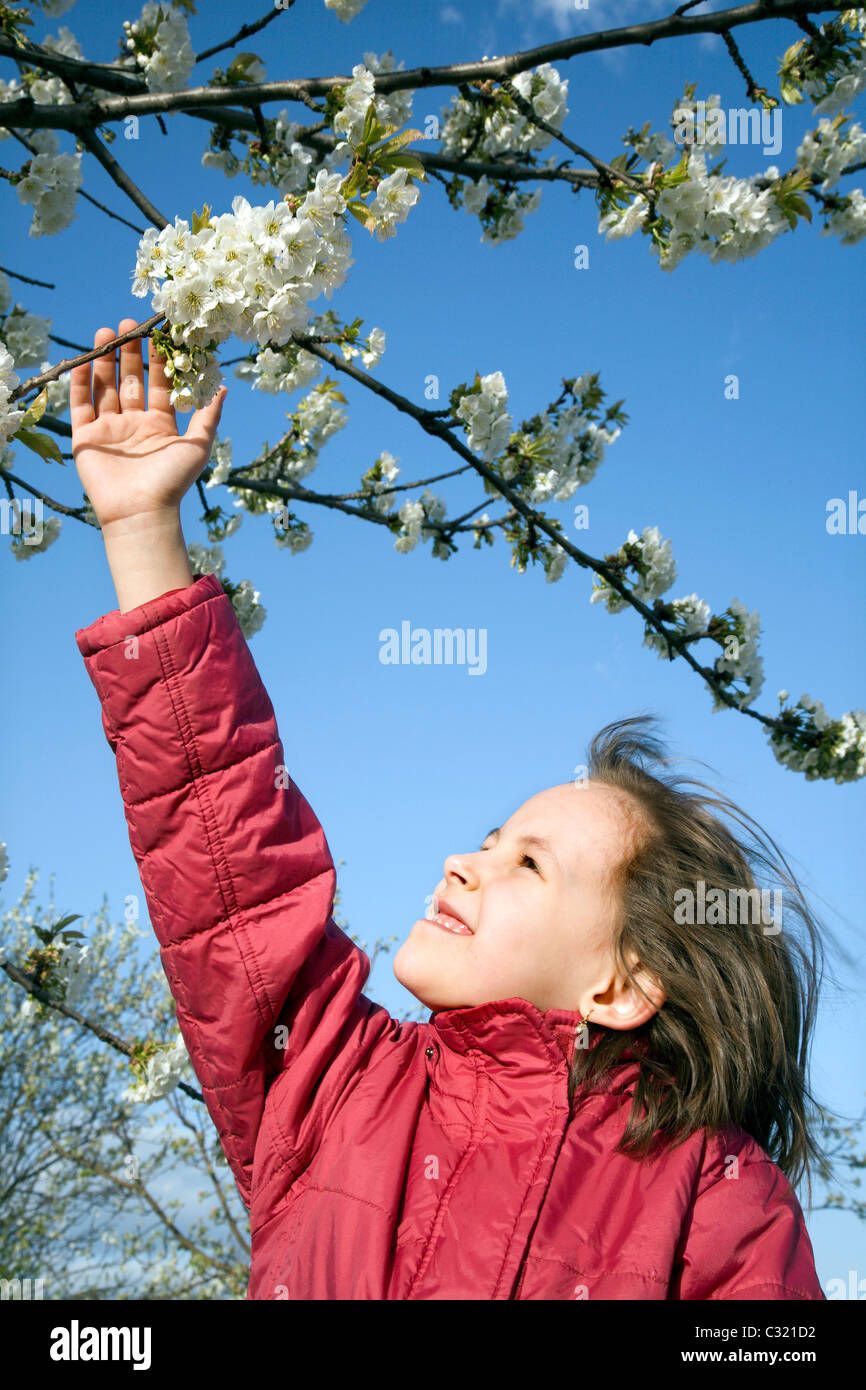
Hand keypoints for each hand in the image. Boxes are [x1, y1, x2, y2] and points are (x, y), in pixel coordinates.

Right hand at [70, 319, 226, 532]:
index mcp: (161, 425)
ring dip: (104, 360)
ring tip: (106, 332)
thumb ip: (208, 414)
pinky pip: (80, 405)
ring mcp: (109, 430)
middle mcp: (134, 424)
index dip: (158, 358)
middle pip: (130, 380)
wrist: (141, 511)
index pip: (159, 384)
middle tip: (129, 323)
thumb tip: (223, 386)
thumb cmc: (172, 481)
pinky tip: (82, 359)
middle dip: (129, 352)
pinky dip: (80, 383)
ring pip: (105, 387)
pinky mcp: (86, 438)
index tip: (159, 332)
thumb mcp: (198, 444)